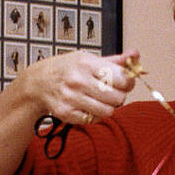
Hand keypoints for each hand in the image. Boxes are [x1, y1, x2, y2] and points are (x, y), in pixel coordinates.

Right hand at [15, 48, 139, 125]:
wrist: (38, 82)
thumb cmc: (67, 69)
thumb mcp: (88, 59)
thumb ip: (114, 61)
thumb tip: (135, 55)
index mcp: (86, 63)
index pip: (122, 78)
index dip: (128, 82)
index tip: (124, 82)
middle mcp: (78, 80)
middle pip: (117, 97)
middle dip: (118, 96)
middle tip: (111, 92)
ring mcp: (71, 98)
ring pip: (108, 111)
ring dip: (108, 107)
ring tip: (99, 100)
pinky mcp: (67, 113)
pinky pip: (94, 120)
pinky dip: (94, 115)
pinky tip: (87, 106)